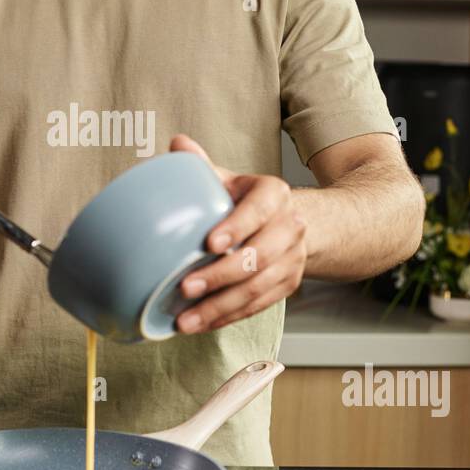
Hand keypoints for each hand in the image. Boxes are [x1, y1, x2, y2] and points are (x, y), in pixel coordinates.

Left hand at [170, 134, 306, 332]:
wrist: (287, 222)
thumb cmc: (246, 201)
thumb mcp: (229, 179)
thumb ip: (201, 165)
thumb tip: (176, 144)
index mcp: (274, 194)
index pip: (258, 210)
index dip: (236, 227)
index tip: (208, 244)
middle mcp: (290, 227)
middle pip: (259, 256)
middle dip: (221, 276)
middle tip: (185, 287)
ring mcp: (292, 260)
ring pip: (258, 288)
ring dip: (221, 307)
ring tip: (186, 319)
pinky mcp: (287, 286)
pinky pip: (258, 307)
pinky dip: (228, 318)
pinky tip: (201, 324)